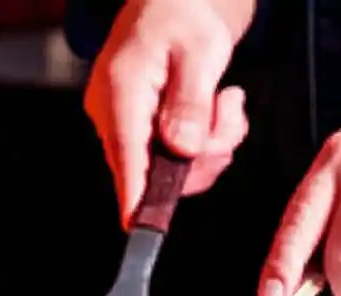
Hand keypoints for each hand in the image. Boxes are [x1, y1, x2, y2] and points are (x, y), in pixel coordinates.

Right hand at [84, 0, 253, 223]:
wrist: (171, 5)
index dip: (134, 193)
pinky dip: (203, 146)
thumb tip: (183, 150)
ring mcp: (122, 125)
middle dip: (204, 154)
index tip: (139, 227)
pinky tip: (213, 113)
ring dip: (210, 148)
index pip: (125, 151)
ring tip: (224, 105)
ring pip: (169, 169)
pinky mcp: (137, 133)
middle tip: (228, 114)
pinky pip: (172, 160)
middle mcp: (111, 112)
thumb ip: (192, 102)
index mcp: (120, 88)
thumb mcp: (200, 52)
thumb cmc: (181, 16)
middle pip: (152, 168)